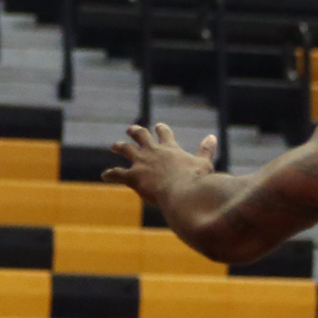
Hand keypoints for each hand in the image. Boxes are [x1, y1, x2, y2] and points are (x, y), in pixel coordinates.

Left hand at [102, 123, 216, 201]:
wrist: (183, 192)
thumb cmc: (196, 180)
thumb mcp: (203, 163)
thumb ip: (206, 150)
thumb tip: (212, 137)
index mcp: (170, 148)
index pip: (165, 134)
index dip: (161, 129)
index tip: (158, 125)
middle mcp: (153, 151)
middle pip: (141, 135)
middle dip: (135, 131)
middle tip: (130, 129)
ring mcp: (141, 162)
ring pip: (126, 149)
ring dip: (119, 146)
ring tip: (114, 146)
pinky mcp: (133, 176)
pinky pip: (117, 174)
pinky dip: (110, 174)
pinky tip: (105, 175)